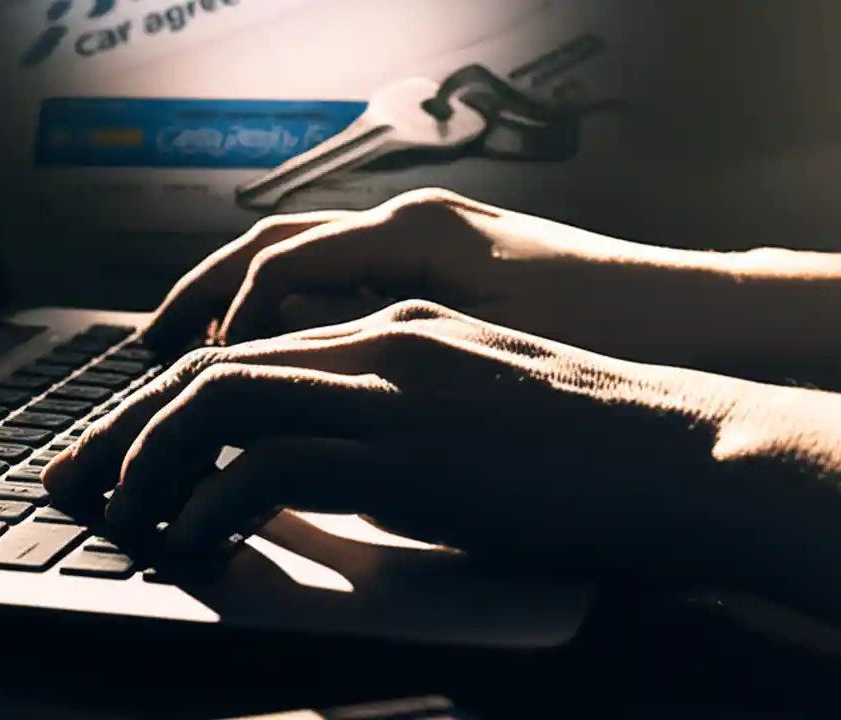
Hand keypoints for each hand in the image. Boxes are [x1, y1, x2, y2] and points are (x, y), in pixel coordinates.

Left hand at [44, 300, 738, 573]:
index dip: (166, 399)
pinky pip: (268, 466)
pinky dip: (213, 505)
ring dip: (157, 462)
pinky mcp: (406, 449)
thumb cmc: (588, 450)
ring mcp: (389, 388)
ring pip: (221, 400)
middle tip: (82, 480)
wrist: (679, 453)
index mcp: (391, 328)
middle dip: (130, 426)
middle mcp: (377, 341)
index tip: (120, 447)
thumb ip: (390, 426)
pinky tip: (195, 545)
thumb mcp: (471, 417)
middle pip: (211, 367)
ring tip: (130, 517)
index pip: (246, 350)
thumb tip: (311, 473)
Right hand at [137, 187, 707, 361]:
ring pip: (307, 257)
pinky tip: (284, 352)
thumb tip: (281, 372)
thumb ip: (373, 349)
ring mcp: (432, 237)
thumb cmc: (602, 333)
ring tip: (193, 346)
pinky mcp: (451, 265)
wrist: (694, 321)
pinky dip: (300, 310)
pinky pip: (350, 278)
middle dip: (204, 294)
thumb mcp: (478, 349)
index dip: (225, 323)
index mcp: (411, 231)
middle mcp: (413, 220)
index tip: (195, 380)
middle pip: (275, 245)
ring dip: (244, 299)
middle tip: (147, 345)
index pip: (278, 266)